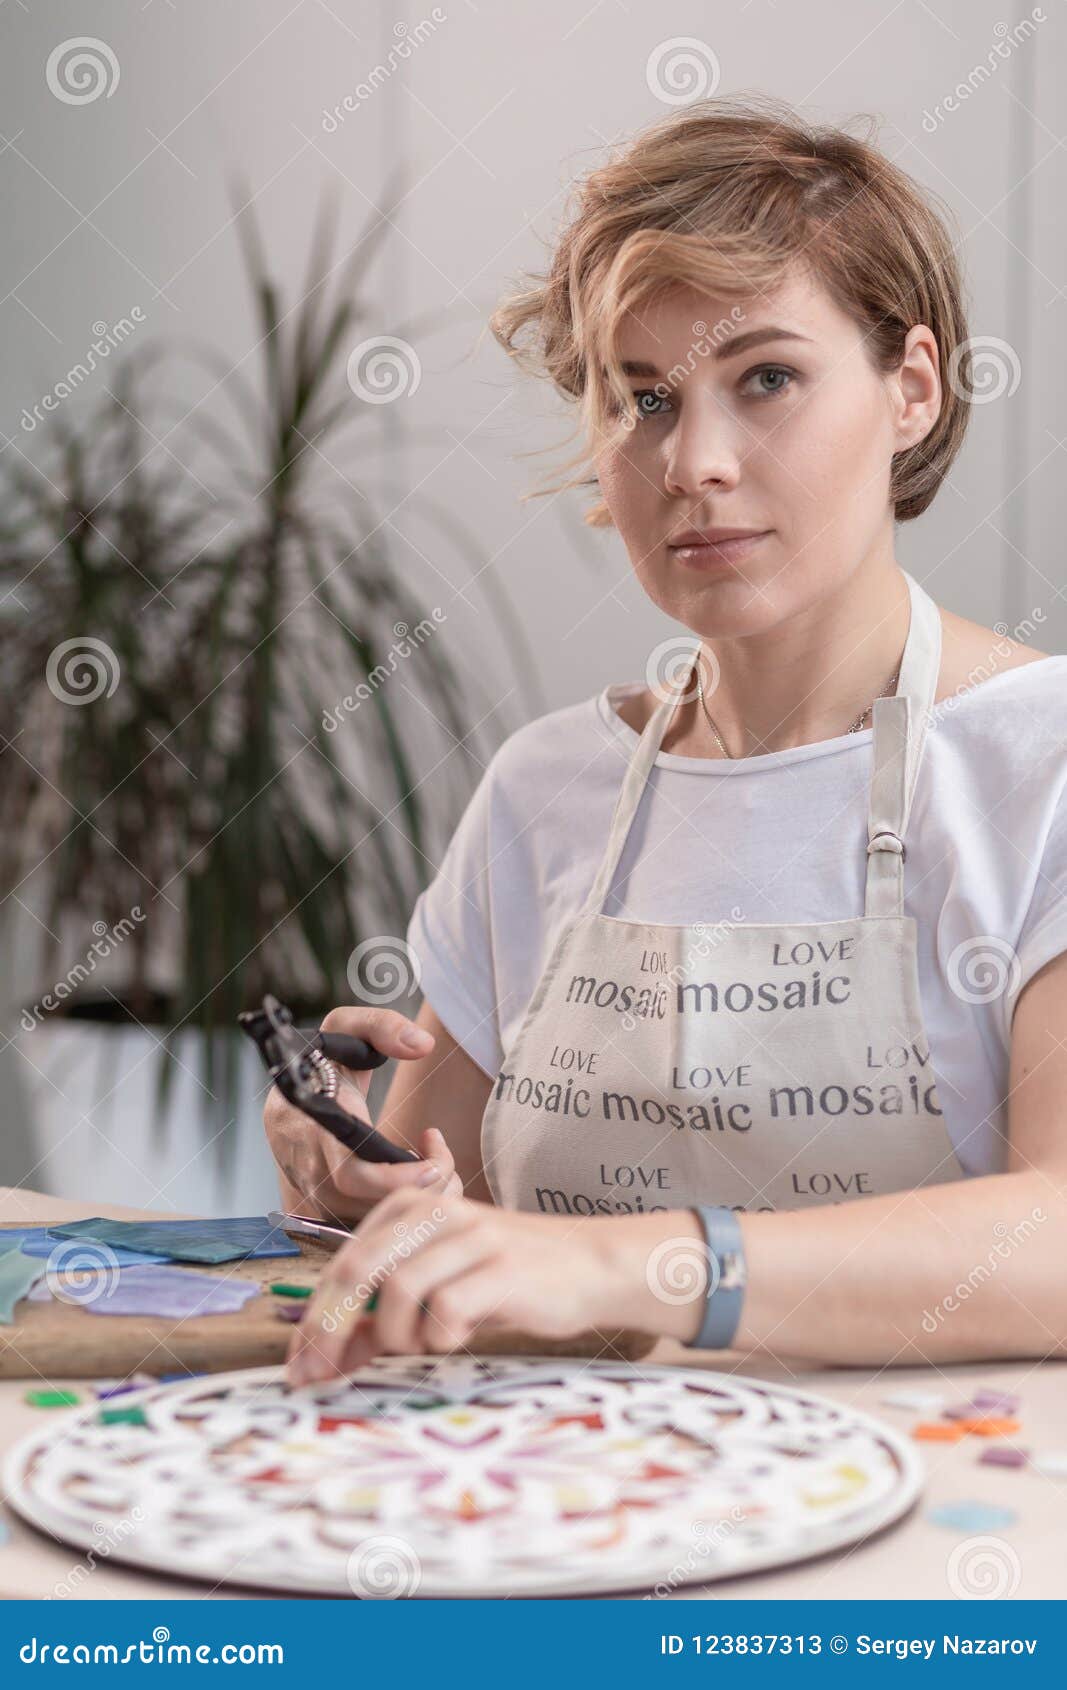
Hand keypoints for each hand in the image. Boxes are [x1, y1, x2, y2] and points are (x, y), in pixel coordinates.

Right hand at [262, 1006, 461, 1223]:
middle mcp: (313, 1170)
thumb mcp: (345, 1028)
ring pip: (380, 1220)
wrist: (285, 1102)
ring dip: (423, 1197)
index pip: (353, 1172)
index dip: (398, 1179)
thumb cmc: (321, 1063)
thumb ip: (382, 1026)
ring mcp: (318, 1198)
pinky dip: (409, 1206)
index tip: (434, 1161)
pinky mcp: (328, 1214)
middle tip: (439, 1154)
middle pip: (375, 1205)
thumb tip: (422, 1043)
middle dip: (425, 1188)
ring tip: (433, 1160)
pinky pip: (375, 1224)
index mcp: (317, 1127)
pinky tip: (417, 1175)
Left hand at [284, 1186, 621, 1384]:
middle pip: (358, 1271)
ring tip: (425, 1344)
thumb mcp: (440, 1285)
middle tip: (321, 1377)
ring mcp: (470, 1237)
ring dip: (400, 1336)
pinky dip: (441, 1336)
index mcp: (413, 1208)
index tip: (300, 1368)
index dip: (315, 1319)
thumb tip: (326, 1355)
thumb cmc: (508, 1278)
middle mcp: (437, 1214)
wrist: (589, 1266)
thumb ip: (386, 1312)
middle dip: (331, 1331)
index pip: (344, 1263)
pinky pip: (445, 1310)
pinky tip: (459, 1336)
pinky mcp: (502, 1268)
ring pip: (398, 1292)